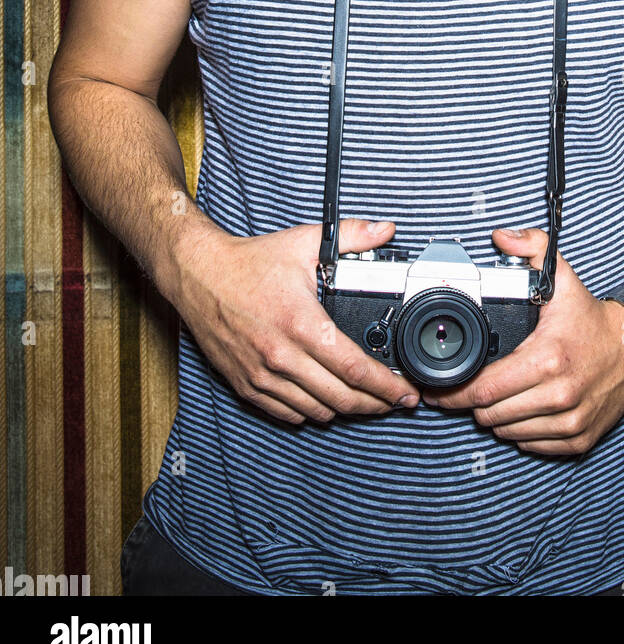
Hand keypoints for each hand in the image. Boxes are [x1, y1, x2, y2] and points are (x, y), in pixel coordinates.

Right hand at [169, 217, 420, 424]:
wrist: (198, 275)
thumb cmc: (249, 263)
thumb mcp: (303, 242)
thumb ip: (351, 236)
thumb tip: (385, 229)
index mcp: (301, 323)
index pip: (353, 368)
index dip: (386, 386)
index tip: (406, 393)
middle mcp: (281, 356)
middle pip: (340, 398)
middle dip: (376, 404)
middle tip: (395, 401)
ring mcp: (262, 375)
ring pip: (316, 411)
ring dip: (345, 410)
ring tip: (366, 400)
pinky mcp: (246, 385)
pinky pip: (287, 414)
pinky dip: (311, 412)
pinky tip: (325, 400)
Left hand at [423, 227, 623, 455]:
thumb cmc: (590, 319)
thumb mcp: (562, 277)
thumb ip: (531, 248)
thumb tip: (502, 238)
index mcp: (547, 359)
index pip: (484, 389)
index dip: (454, 391)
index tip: (438, 388)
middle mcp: (559, 395)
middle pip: (490, 415)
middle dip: (473, 401)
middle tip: (469, 385)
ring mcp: (570, 421)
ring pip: (508, 433)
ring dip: (496, 417)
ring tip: (498, 394)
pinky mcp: (579, 439)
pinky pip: (531, 445)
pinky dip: (520, 430)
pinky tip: (522, 408)